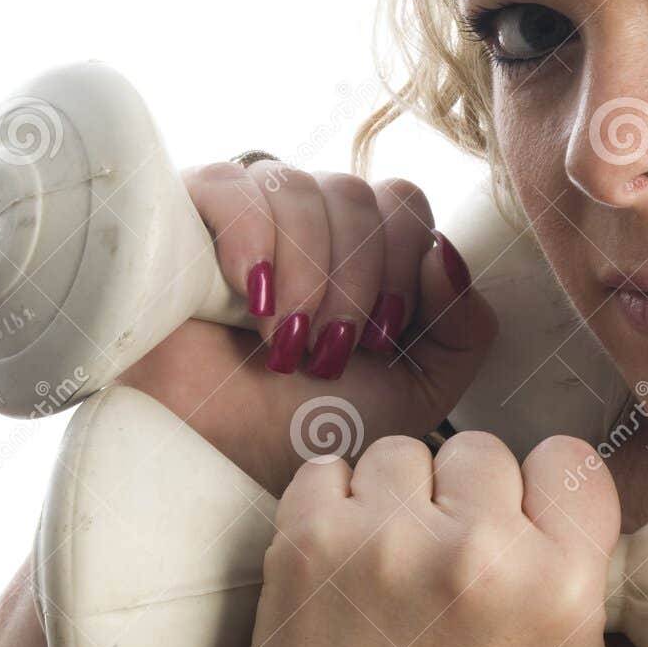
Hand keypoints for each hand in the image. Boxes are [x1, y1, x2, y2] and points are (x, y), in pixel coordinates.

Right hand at [117, 166, 497, 494]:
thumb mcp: (419, 389)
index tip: (379, 339)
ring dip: (304, 276)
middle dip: (353, 282)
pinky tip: (250, 299)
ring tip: (283, 345)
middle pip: (355, 193)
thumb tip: (446, 251)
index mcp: (365, 249)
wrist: (223, 462)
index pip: (403, 201)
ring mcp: (245, 214)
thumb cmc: (313, 428)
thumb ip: (464, 326)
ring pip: (299, 186)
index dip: (401, 265)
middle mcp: (308, 222)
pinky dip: (250, 239)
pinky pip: (230, 184)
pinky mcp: (183, 216)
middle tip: (327, 353)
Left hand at [245, 431, 639, 646]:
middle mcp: (478, 554)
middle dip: (465, 496)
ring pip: (404, 452)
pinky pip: (328, 466)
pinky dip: (333, 504)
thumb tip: (620, 526)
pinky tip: (345, 555)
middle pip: (482, 450)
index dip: (542, 488)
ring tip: (392, 558)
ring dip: (398, 497)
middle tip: (448, 555)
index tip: (519, 520)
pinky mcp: (311, 540)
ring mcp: (386, 542)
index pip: (568, 459)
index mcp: (558, 583)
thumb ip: (609, 590)